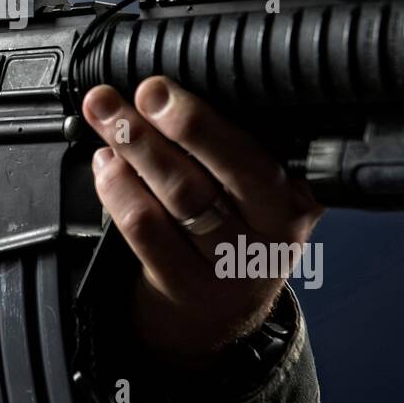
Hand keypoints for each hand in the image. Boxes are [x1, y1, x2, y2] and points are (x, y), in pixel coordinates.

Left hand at [82, 77, 322, 370]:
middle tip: (134, 93)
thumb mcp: (251, 191)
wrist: (217, 314)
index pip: (258, 148)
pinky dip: (119, 189)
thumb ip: (224, 146)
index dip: (202, 117)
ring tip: (107, 119)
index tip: (159, 88)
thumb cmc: (230, 230)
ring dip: (136, 148)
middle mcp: (274, 229)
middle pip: (223, 166)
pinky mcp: (188, 286)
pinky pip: (147, 229)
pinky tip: (106, 166)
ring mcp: (232, 263)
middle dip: (171, 122)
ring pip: (181, 193)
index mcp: (297, 193)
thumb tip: (164, 91)